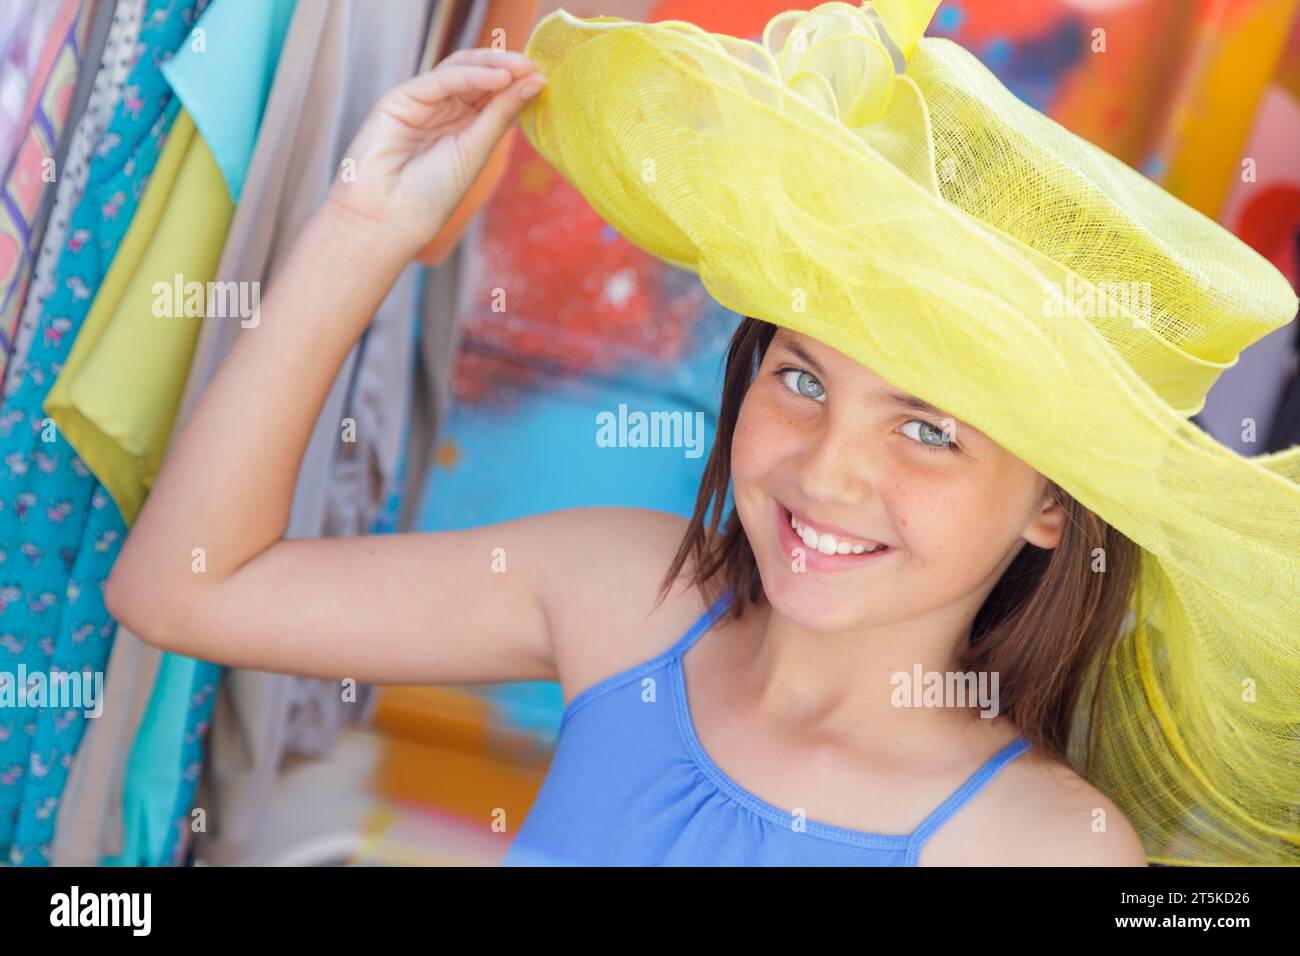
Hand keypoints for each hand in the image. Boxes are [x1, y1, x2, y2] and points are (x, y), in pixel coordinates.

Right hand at [323, 47, 545, 258]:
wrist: (387, 217)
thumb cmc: (430, 195)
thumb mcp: (476, 150)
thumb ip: (501, 113)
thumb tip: (536, 80)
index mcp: (464, 128)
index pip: (494, 95)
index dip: (518, 84)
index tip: (546, 78)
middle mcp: (443, 111)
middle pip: (479, 77)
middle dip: (508, 69)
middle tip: (535, 66)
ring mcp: (422, 102)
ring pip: (460, 71)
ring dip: (492, 65)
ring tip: (521, 67)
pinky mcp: (401, 98)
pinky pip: (440, 80)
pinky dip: (471, 76)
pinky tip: (499, 78)